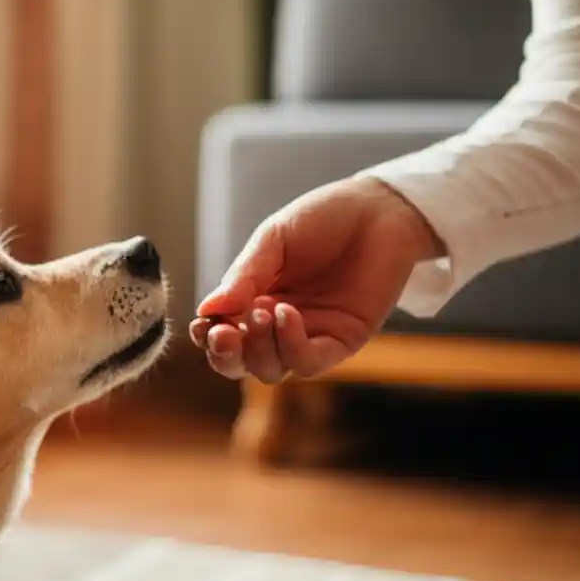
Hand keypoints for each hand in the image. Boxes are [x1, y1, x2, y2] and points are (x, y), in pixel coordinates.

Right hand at [189, 177, 442, 382]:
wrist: (377, 210)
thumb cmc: (322, 219)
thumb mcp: (272, 240)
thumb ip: (244, 276)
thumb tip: (207, 309)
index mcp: (254, 301)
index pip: (223, 335)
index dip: (208, 337)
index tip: (202, 323)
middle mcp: (278, 326)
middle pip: (242, 363)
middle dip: (225, 356)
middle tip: (223, 333)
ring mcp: (310, 336)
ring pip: (271, 370)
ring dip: (259, 348)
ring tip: (263, 311)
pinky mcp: (342, 341)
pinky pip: (309, 362)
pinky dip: (291, 346)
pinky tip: (287, 314)